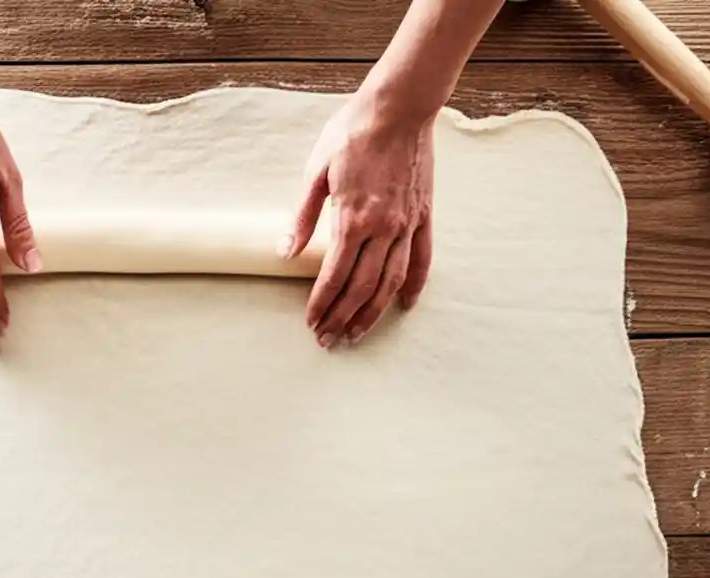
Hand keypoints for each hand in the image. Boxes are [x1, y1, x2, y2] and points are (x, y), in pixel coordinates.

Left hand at [283, 91, 434, 347]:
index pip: (334, 275)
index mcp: (352, 218)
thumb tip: (285, 252)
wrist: (398, 108)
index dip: (321, 302)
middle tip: (328, 339)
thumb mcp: (315, 171)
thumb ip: (302, 216)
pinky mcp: (424, 215)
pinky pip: (422, 258)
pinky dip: (414, 285)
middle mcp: (383, 228)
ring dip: (373, 312)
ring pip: (391, 281)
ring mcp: (407, 224)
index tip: (310, 322)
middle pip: (363, 287)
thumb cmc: (351, 134)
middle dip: (343, 317)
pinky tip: (404, 305)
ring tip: (358, 333)